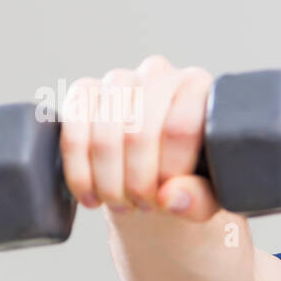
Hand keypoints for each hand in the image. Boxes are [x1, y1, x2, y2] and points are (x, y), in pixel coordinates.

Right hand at [59, 55, 219, 220]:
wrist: (157, 175)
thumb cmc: (191, 179)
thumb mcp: (208, 195)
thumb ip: (200, 198)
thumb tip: (169, 196)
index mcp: (198, 87)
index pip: (179, 128)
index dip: (168, 171)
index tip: (166, 196)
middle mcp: (159, 74)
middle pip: (139, 133)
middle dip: (138, 182)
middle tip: (144, 206)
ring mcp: (119, 79)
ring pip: (104, 135)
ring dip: (109, 182)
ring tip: (121, 204)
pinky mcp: (84, 91)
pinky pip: (72, 130)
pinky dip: (78, 172)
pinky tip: (91, 196)